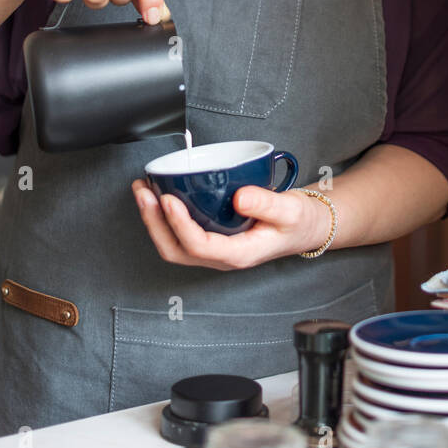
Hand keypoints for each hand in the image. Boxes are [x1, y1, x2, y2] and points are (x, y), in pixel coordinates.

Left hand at [131, 180, 331, 269]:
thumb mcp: (290, 210)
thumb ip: (267, 204)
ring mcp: (214, 250)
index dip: (179, 224)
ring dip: (153, 220)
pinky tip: (158, 195)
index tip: (168, 199)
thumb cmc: (298, 221)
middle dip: (154, 223)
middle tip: (143, 193)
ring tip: (143, 190)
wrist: (304, 227)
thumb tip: (239, 197)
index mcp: (239, 254)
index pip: (200, 246)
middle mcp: (221, 257)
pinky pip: (179, 235)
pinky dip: (163, 216)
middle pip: (176, 250)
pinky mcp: (211, 238)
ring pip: (173, 245)